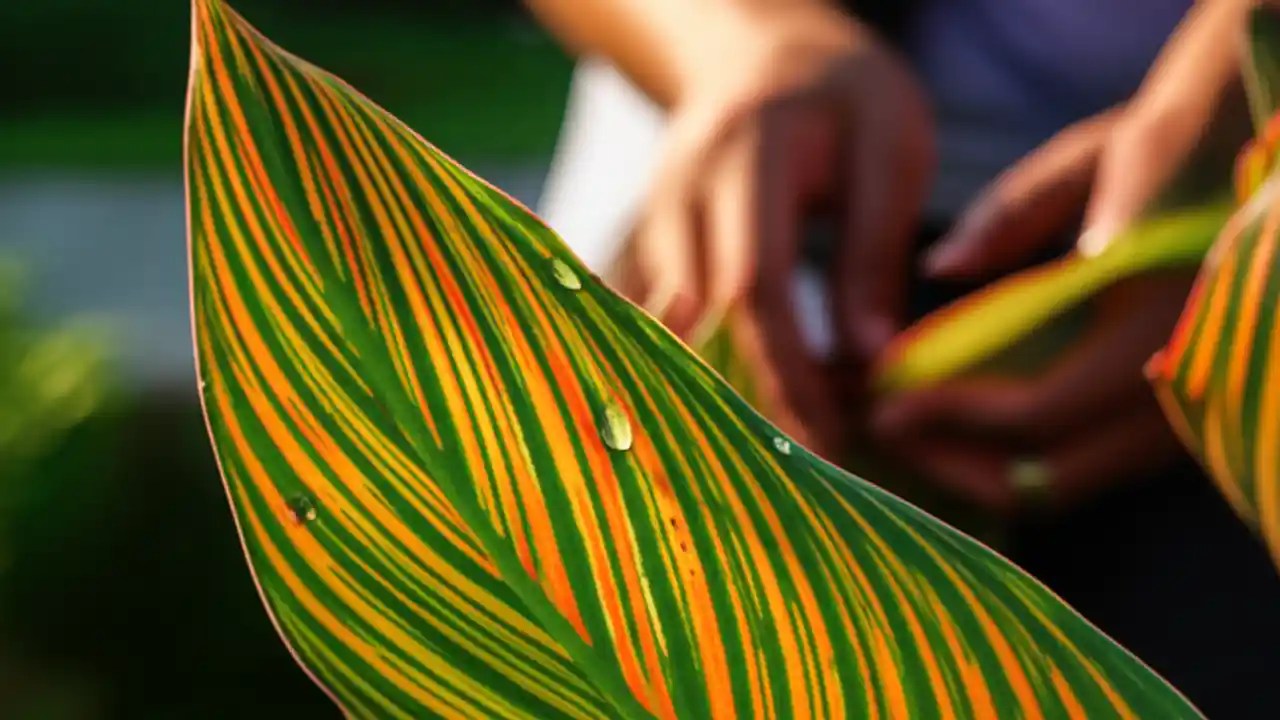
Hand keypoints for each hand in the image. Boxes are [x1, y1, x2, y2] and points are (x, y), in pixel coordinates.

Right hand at [611, 5, 933, 452]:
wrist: (757, 49)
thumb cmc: (843, 94)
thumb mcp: (890, 148)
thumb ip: (874, 249)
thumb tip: (869, 359)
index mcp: (746, 155)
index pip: (755, 285)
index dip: (787, 370)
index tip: (832, 438)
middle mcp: (679, 190)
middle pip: (696, 321)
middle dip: (746, 403)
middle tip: (801, 473)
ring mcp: (650, 217)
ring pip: (662, 332)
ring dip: (707, 397)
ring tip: (759, 462)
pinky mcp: (643, 242)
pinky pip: (649, 325)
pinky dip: (680, 375)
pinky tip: (714, 423)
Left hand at [872, 112, 1192, 513]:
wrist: (1249, 153)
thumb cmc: (1173, 145)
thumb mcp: (1091, 159)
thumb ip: (1012, 215)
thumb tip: (937, 266)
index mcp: (1160, 320)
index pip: (1041, 408)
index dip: (950, 415)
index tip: (882, 400)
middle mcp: (1184, 384)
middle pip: (1049, 478)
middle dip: (953, 462)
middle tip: (883, 426)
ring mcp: (1188, 413)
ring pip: (1067, 484)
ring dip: (981, 467)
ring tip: (913, 427)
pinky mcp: (1180, 419)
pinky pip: (1088, 467)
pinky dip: (1020, 458)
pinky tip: (967, 423)